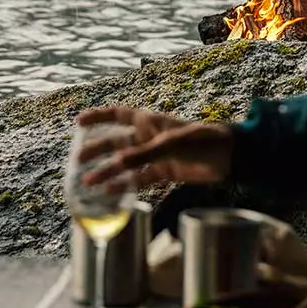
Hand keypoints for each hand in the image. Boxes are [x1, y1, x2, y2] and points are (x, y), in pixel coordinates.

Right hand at [74, 106, 234, 188]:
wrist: (229, 157)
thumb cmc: (202, 141)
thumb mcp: (171, 145)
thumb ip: (143, 154)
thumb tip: (116, 165)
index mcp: (150, 121)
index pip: (118, 114)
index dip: (98, 116)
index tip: (78, 122)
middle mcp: (149, 137)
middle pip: (116, 142)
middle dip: (96, 149)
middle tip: (77, 161)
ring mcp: (156, 156)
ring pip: (125, 163)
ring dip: (107, 171)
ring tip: (88, 182)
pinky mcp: (165, 172)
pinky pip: (140, 179)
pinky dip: (126, 185)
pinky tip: (111, 192)